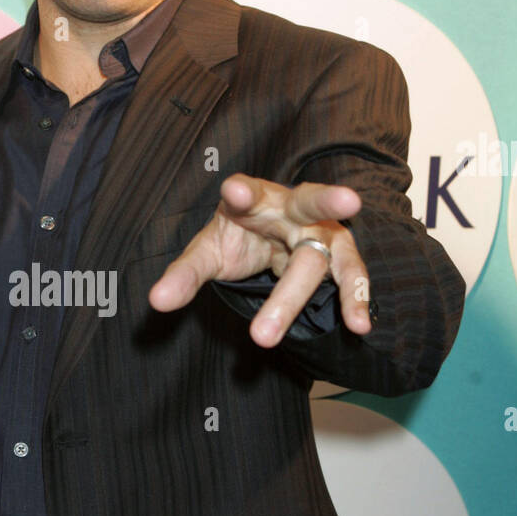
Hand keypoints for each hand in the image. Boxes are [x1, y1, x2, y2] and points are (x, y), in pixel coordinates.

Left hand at [148, 173, 370, 346]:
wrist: (270, 235)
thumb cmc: (240, 236)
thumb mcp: (210, 251)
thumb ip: (186, 274)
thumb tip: (157, 302)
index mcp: (255, 199)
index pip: (247, 191)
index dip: (242, 191)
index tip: (235, 190)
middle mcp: (294, 209)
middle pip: (310, 205)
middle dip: (329, 202)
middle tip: (349, 199)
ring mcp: (321, 232)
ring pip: (328, 254)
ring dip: (342, 282)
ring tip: (351, 313)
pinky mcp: (338, 256)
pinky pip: (350, 277)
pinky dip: (356, 300)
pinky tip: (359, 325)